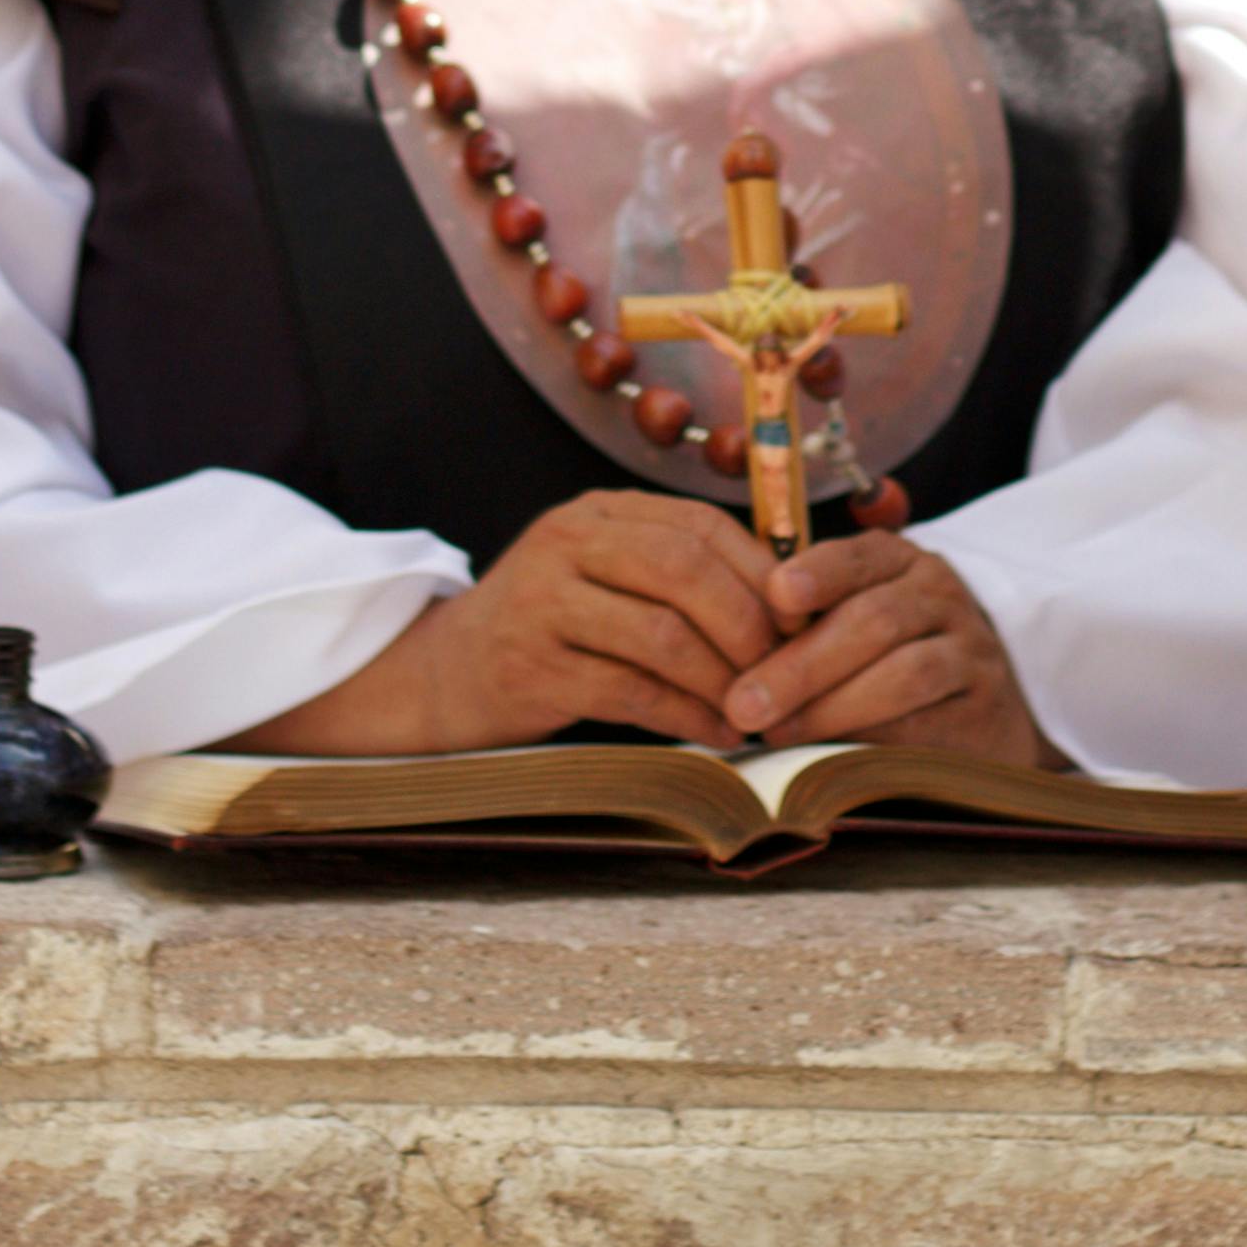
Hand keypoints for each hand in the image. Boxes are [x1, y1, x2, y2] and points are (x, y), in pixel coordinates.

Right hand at [249, 487, 778, 754]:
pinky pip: (629, 690)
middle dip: (748, 625)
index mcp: (599, 511)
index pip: (699, 525)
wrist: (443, 674)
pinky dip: (684, 716)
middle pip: (684, 568)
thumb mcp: (602, 574)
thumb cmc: (549, 627)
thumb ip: (671, 572)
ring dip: (722, 679)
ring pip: (661, 632)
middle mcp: (569, 541)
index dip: (761, 573)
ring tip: (757, 711)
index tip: (802, 621)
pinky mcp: (530, 666)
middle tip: (784, 671)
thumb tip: (784, 604)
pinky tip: (715, 735)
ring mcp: (544, 601)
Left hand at [716, 527, 1058, 768]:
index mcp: (901, 561)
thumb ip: (808, 619)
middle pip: (873, 621)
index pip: (859, 557)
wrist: (987, 704)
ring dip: (832, 707)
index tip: (774, 596)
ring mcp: (970, 651)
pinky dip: (875, 740)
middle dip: (802, 664)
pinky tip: (831, 757)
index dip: (818, 573)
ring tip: (777, 732)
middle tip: (744, 701)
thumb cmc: (892, 654)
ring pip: (904, 674)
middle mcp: (940, 596)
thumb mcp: (858, 615)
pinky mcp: (985, 710)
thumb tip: (726, 647)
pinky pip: (929, 725)